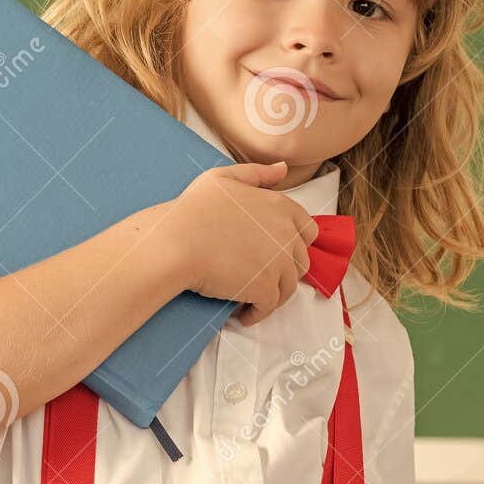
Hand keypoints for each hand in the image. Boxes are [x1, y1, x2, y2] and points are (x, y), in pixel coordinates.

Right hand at [163, 160, 319, 326]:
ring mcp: (278, 263)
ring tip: (252, 296)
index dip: (294, 242)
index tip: (276, 251)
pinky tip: (244, 314)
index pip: (308, 229)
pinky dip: (259, 313)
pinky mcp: (265, 288)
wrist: (176, 243)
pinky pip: (270, 306)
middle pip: (301, 260)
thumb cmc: (193, 210)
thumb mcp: (223, 178)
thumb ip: (257, 174)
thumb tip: (282, 169)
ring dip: (273, 293)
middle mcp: (286, 234)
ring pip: (289, 286)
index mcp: (280, 206)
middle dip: (285, 269)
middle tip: (262, 275)